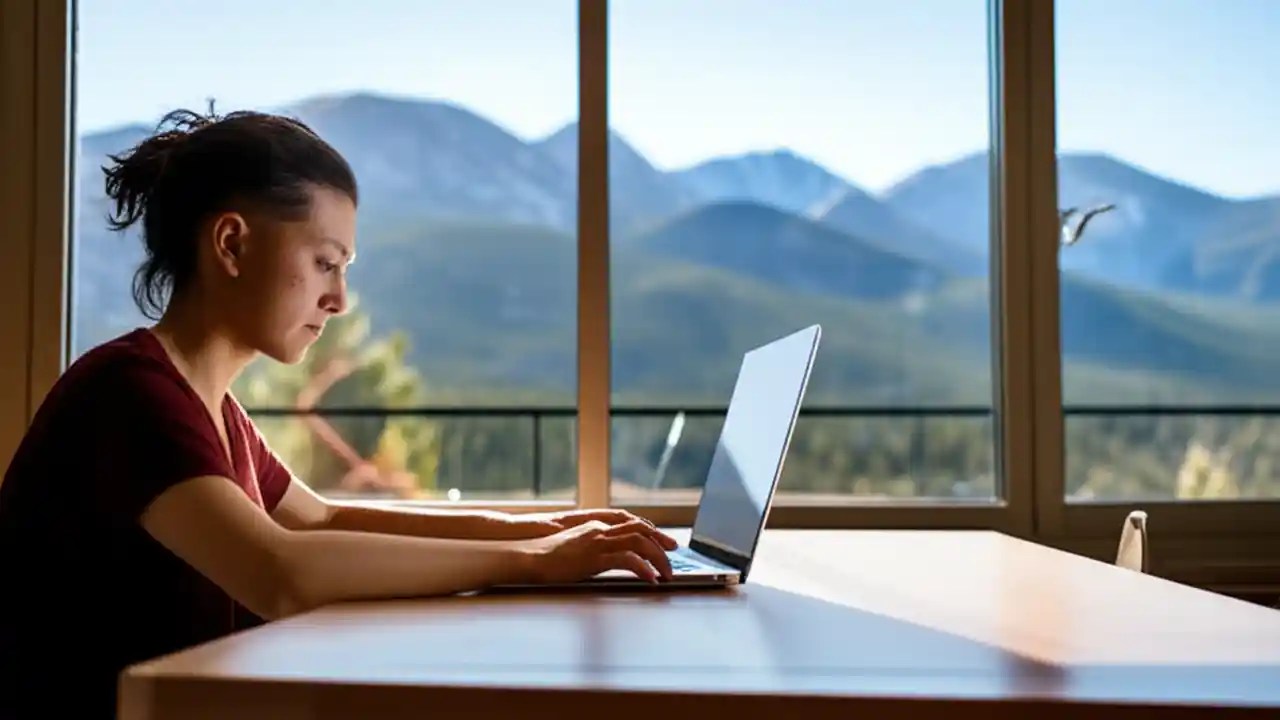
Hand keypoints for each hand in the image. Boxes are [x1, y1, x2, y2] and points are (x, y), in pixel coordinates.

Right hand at [522, 519, 674, 584]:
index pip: (630, 522)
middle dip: (660, 541)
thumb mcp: (573, 548)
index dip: (650, 530)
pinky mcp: (595, 557)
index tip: (662, 541)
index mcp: (595, 525)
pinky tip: (650, 579)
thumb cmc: (546, 557)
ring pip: (640, 543)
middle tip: (673, 554)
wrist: (529, 558)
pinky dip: (644, 568)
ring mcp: (598, 541)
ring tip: (666, 574)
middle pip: (640, 529)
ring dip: (657, 558)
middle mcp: (600, 529)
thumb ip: (591, 547)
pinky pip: (628, 560)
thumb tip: (605, 558)